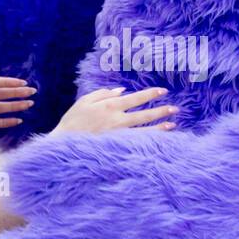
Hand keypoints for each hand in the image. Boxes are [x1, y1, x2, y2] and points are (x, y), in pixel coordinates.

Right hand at [53, 86, 176, 134]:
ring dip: (160, 128)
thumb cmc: (72, 121)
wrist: (63, 145)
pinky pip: (137, 144)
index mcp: (109, 106)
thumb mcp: (84, 101)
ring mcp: (118, 135)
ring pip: (144, 131)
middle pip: (144, 114)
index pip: (135, 98)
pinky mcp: (116, 147)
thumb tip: (122, 91)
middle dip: (161, 111)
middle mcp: (117, 120)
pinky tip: (159, 142)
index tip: (163, 91)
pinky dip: (149, 142)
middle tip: (175, 109)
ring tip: (173, 125)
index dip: (150, 94)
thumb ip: (103, 94)